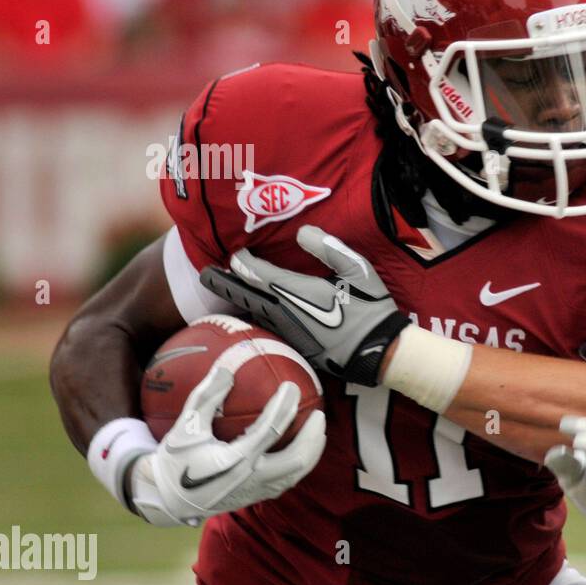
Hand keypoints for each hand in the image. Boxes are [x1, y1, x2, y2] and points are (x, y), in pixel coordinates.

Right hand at [127, 366, 325, 526]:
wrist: (168, 501)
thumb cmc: (176, 460)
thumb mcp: (185, 427)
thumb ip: (205, 398)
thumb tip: (226, 369)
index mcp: (234, 460)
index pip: (270, 430)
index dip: (284, 406)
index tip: (292, 386)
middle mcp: (250, 479)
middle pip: (296, 459)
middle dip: (312, 436)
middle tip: (319, 413)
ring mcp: (256, 491)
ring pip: (296, 473)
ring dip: (312, 451)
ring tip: (317, 430)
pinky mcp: (256, 497)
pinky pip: (287, 480)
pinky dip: (300, 463)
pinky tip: (302, 448)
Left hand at [199, 225, 410, 386]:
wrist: (379, 352)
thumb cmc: (371, 309)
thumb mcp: (357, 270)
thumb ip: (328, 248)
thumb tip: (301, 231)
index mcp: (297, 291)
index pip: (259, 273)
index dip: (243, 261)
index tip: (235, 251)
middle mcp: (285, 312)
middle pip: (247, 295)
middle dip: (226, 283)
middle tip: (207, 274)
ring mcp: (288, 332)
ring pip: (255, 312)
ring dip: (240, 298)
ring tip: (226, 288)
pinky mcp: (295, 346)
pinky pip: (267, 326)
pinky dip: (256, 314)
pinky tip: (253, 312)